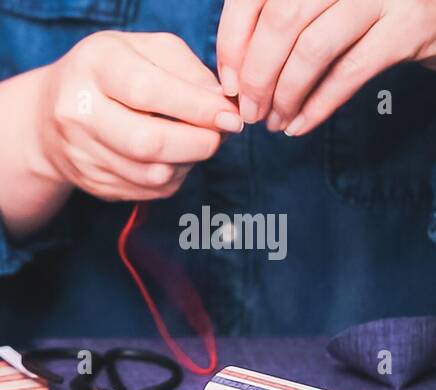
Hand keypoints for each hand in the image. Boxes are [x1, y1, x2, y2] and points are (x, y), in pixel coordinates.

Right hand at [31, 31, 239, 202]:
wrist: (48, 114)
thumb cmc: (110, 72)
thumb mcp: (145, 49)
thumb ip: (185, 69)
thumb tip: (220, 105)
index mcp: (92, 66)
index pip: (146, 91)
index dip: (195, 107)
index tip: (229, 116)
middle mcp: (77, 112)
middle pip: (146, 142)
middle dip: (198, 142)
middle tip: (221, 135)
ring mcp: (79, 154)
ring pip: (150, 174)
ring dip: (188, 162)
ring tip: (196, 142)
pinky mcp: (91, 184)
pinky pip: (146, 192)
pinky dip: (172, 177)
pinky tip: (173, 158)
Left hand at [218, 0, 435, 135]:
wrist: (435, 10)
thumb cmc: (362, 12)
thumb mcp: (317, 5)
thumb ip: (275, 22)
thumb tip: (230, 76)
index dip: (232, 42)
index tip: (228, 83)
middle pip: (281, 23)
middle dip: (256, 75)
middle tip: (248, 111)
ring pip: (312, 49)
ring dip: (285, 95)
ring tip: (273, 121)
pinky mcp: (409, 26)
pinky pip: (349, 72)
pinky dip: (317, 105)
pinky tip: (299, 125)